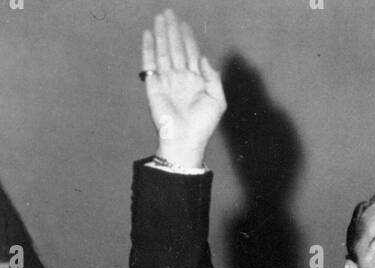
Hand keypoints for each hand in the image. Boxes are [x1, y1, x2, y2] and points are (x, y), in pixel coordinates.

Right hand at [142, 9, 225, 166]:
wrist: (186, 140)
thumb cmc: (203, 125)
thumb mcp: (217, 100)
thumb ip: (213, 78)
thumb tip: (203, 57)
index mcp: (196, 81)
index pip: (190, 53)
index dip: (188, 38)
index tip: (184, 23)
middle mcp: (180, 78)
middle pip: (176, 48)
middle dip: (173, 30)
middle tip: (169, 13)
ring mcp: (167, 81)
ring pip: (164, 52)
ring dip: (162, 34)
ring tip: (160, 18)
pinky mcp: (154, 86)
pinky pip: (150, 63)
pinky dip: (148, 49)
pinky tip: (148, 35)